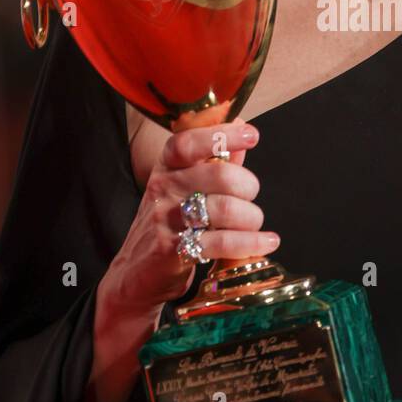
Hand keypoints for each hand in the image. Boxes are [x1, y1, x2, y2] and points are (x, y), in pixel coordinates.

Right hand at [100, 119, 280, 317]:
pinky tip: (266, 242)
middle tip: (251, 198)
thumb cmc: (167, 225)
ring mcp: (167, 220)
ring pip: (226, 208)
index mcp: (166, 168)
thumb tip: (241, 128)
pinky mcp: (175, 250)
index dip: (221, 135)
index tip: (250, 135)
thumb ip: (214, 160)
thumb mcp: (182, 188)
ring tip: (255, 224)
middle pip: (220, 175)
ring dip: (251, 217)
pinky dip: (251, 243)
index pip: (189, 143)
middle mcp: (164, 189)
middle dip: (249, 186)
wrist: (135, 274)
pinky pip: (223, 242)